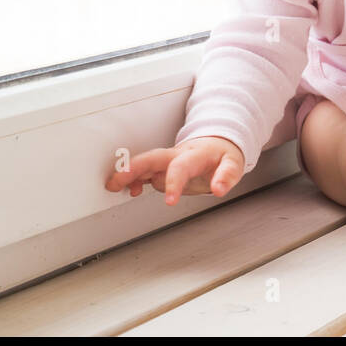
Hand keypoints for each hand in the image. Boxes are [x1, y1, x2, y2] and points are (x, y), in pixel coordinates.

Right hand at [104, 136, 245, 205]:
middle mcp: (177, 154)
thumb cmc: (223, 155)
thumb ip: (226, 177)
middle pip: (152, 158)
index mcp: (195, 154)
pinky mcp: (162, 166)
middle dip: (133, 168)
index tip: (169, 201)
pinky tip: (127, 190)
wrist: (218, 144)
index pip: (180, 167)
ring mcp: (167, 159)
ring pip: (144, 163)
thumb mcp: (234, 164)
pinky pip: (144, 171)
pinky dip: (133, 179)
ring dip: (127, 173)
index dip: (173, 183)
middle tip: (117, 182)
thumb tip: (218, 189)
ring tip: (112, 186)